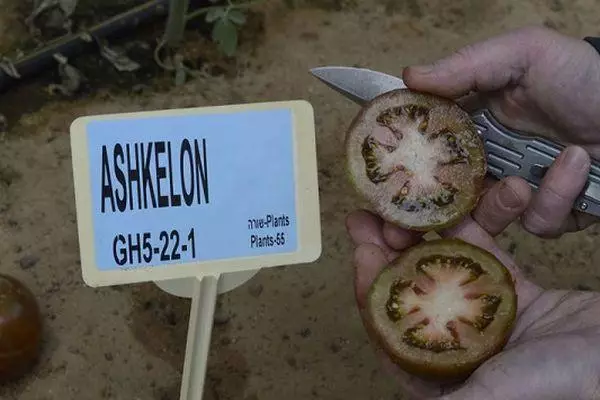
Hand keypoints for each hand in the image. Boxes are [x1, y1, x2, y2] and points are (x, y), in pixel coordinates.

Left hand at [347, 177, 599, 399]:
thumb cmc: (563, 385)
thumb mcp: (495, 395)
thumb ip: (454, 399)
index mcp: (445, 374)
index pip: (391, 330)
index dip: (370, 292)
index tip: (361, 253)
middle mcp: (460, 345)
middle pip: (409, 295)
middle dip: (384, 257)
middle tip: (365, 220)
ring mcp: (486, 317)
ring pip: (441, 272)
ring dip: (415, 241)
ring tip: (393, 209)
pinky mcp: (515, 295)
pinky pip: (483, 257)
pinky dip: (465, 234)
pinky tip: (443, 210)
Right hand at [402, 25, 599, 237]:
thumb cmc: (582, 77)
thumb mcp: (526, 54)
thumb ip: (467, 65)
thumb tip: (408, 77)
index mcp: (474, 128)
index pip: (429, 154)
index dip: (410, 171)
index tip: (395, 183)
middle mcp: (490, 163)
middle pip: (448, 199)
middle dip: (438, 212)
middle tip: (430, 216)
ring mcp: (519, 191)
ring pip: (489, 217)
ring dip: (511, 198)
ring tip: (547, 167)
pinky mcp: (550, 213)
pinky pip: (537, 223)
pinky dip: (557, 196)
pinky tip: (576, 163)